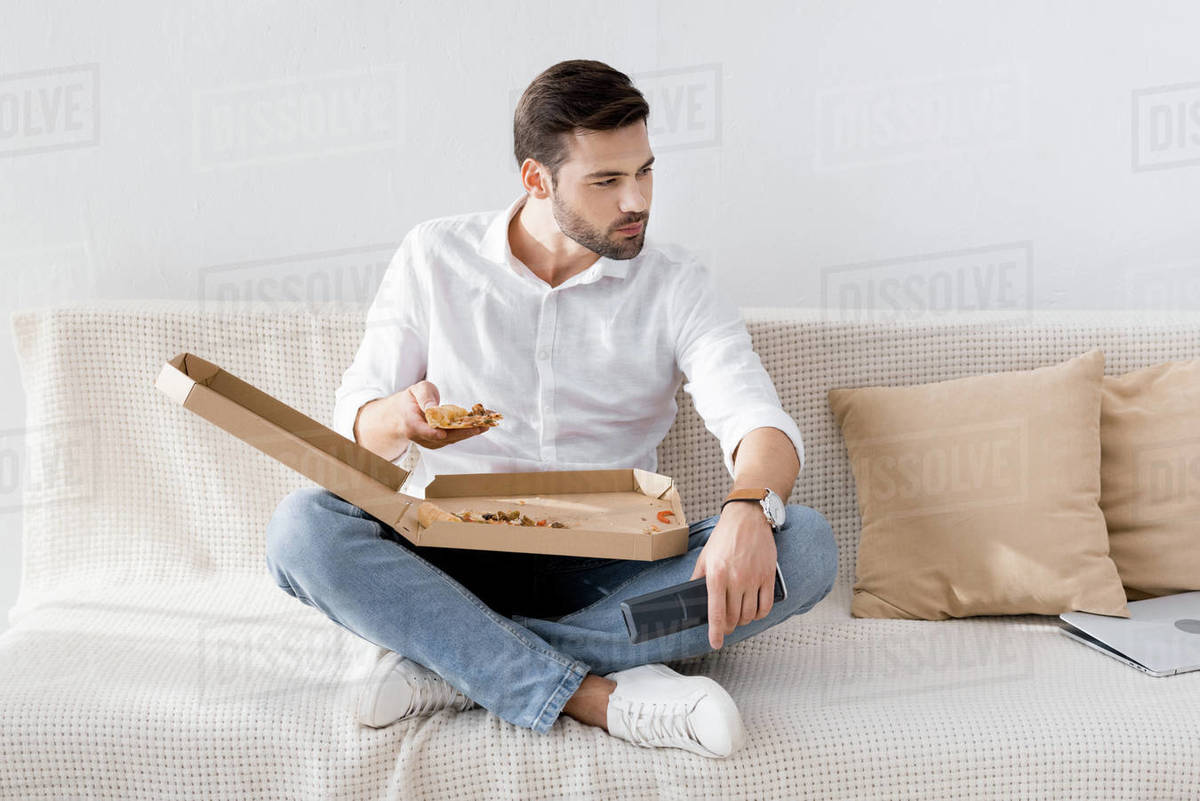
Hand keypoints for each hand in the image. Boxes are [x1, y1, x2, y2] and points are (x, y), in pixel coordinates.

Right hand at [397, 380, 490, 449]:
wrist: (404, 412)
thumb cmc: (412, 398)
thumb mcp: (417, 390)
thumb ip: (425, 398)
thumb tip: (433, 409)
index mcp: (411, 423)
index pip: (422, 431)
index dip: (433, 433)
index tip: (443, 433)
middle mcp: (421, 436)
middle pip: (443, 437)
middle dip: (463, 432)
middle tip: (480, 426)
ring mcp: (431, 441)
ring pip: (451, 439)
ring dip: (469, 432)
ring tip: (486, 424)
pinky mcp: (440, 441)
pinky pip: (454, 437)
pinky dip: (467, 431)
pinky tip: (481, 425)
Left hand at [688, 502, 777, 648]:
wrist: (748, 518)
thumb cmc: (724, 537)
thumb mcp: (705, 557)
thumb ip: (698, 578)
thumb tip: (691, 597)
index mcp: (717, 575)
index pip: (716, 613)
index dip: (716, 632)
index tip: (715, 643)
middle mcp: (736, 579)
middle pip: (734, 617)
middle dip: (729, 626)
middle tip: (727, 626)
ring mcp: (754, 578)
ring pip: (750, 615)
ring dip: (743, 621)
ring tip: (739, 617)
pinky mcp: (768, 576)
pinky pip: (766, 605)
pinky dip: (759, 614)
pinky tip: (754, 612)